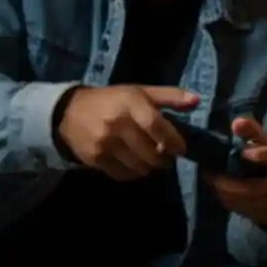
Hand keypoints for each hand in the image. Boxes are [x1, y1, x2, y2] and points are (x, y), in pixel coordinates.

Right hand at [56, 85, 197, 180]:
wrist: (69, 112)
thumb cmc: (112, 100)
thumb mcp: (140, 92)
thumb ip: (169, 96)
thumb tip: (197, 101)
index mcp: (130, 103)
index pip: (156, 127)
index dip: (173, 141)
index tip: (180, 148)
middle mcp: (117, 124)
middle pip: (150, 152)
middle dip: (165, 158)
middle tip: (168, 157)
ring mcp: (104, 143)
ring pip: (139, 166)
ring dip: (151, 167)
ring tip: (153, 161)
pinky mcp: (95, 159)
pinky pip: (123, 174)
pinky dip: (134, 173)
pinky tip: (137, 165)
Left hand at [206, 117, 266, 227]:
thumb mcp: (262, 142)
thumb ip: (250, 131)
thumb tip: (237, 123)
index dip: (266, 155)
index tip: (245, 153)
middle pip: (262, 187)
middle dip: (236, 185)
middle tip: (215, 178)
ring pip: (251, 201)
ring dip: (228, 194)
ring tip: (213, 183)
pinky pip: (246, 211)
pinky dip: (230, 202)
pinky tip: (220, 192)